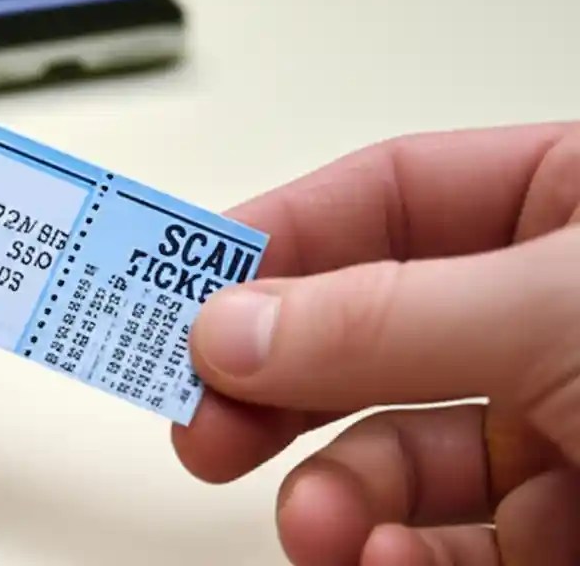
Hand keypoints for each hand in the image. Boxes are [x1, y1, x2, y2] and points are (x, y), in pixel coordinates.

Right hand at [175, 122, 579, 564]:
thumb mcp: (557, 315)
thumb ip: (386, 319)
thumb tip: (233, 328)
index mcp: (571, 209)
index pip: (391, 198)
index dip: (281, 239)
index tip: (187, 291)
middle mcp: (550, 316)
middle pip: (369, 334)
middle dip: (278, 385)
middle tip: (200, 420)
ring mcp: (565, 426)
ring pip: (400, 452)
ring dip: (338, 494)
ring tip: (316, 523)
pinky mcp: (571, 529)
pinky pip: (453, 540)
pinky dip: (404, 557)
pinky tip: (387, 558)